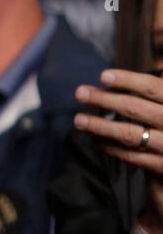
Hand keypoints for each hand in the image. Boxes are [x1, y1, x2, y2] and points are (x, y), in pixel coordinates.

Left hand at [74, 68, 162, 220]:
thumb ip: (158, 90)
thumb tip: (149, 66)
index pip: (153, 87)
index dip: (128, 80)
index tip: (103, 76)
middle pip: (135, 109)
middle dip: (104, 99)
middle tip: (80, 93)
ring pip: (130, 134)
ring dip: (101, 126)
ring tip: (79, 120)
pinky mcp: (162, 166)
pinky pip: (132, 157)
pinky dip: (111, 148)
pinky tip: (96, 141)